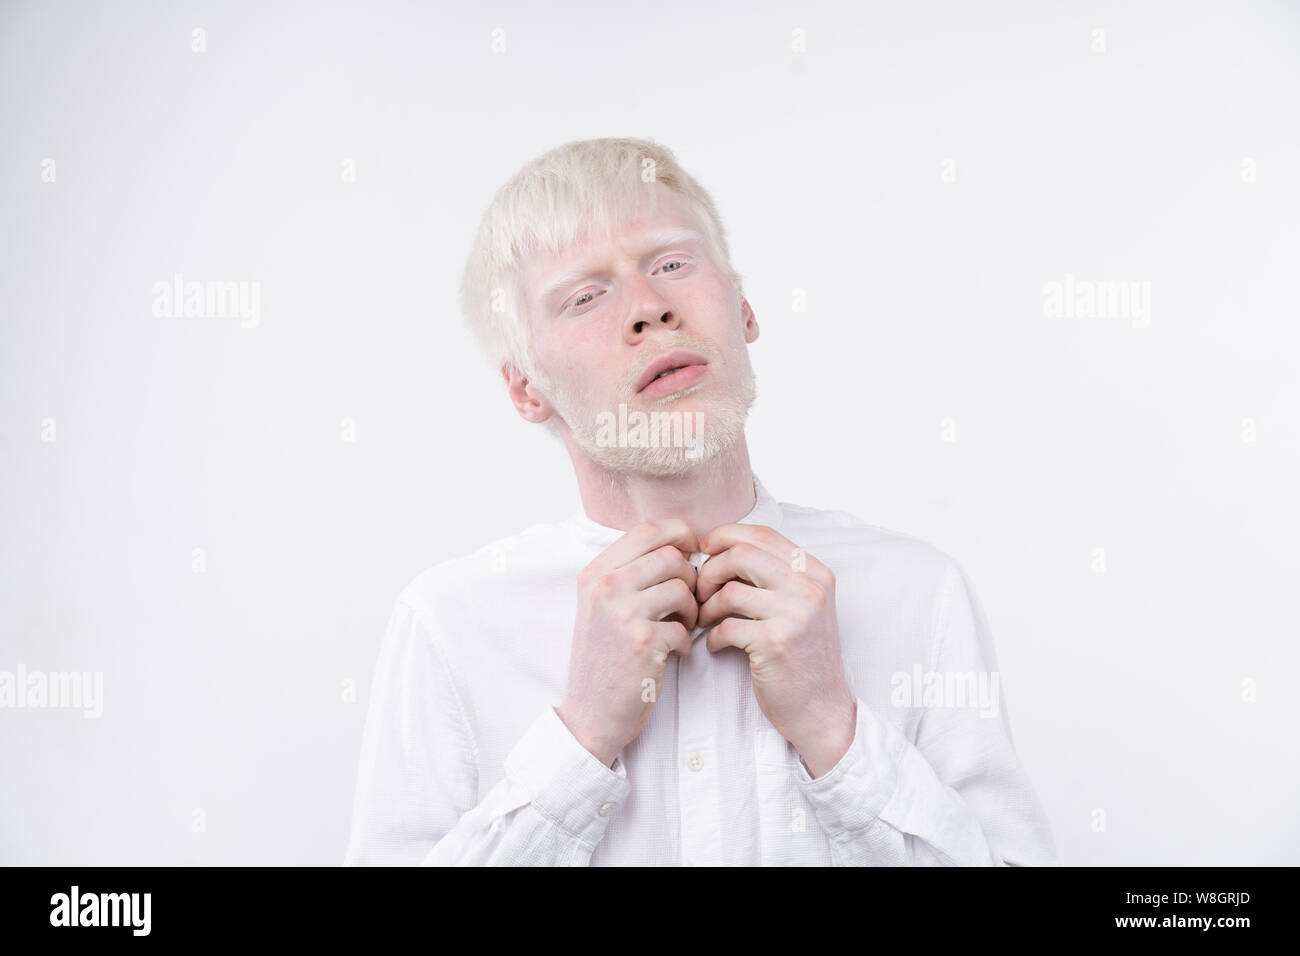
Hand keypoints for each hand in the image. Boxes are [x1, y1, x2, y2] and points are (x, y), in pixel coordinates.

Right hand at [558, 519, 699, 767]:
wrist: (589, 713)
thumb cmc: (605, 657)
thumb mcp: (603, 606)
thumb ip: (632, 573)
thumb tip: (681, 548)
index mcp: (595, 572)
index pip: (648, 530)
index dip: (680, 536)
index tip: (692, 555)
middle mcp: (604, 587)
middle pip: (671, 556)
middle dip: (690, 579)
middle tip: (686, 604)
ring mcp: (621, 613)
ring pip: (683, 588)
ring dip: (691, 611)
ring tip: (680, 628)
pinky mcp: (641, 642)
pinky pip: (685, 627)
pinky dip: (685, 642)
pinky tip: (671, 653)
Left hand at [695, 524, 856, 777]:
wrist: (823, 709)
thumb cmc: (802, 656)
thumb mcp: (800, 606)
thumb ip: (773, 576)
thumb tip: (720, 551)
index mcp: (815, 571)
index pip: (761, 533)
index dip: (724, 537)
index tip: (704, 553)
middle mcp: (810, 588)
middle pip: (740, 554)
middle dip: (709, 571)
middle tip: (700, 592)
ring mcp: (795, 615)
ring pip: (729, 590)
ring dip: (706, 606)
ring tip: (706, 621)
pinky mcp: (776, 643)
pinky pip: (726, 626)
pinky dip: (713, 636)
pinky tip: (717, 646)